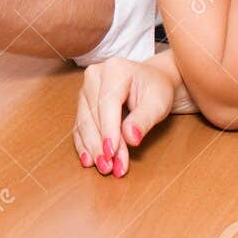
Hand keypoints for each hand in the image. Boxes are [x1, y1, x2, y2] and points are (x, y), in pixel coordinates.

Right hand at [73, 53, 196, 176]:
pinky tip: (88, 159)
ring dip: (92, 147)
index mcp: (114, 70)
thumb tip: (130, 138)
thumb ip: (143, 119)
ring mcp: (86, 87)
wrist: (151, 80)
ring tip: (103, 167)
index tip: (111, 153)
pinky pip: (80, 124)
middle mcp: (94, 75)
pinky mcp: (83, 101)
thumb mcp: (158, 103)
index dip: (108, 130)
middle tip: (109, 168)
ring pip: (84, 121)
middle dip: (100, 144)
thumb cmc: (156, 90)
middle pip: (93, 114)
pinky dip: (84, 143)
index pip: (107, 103)